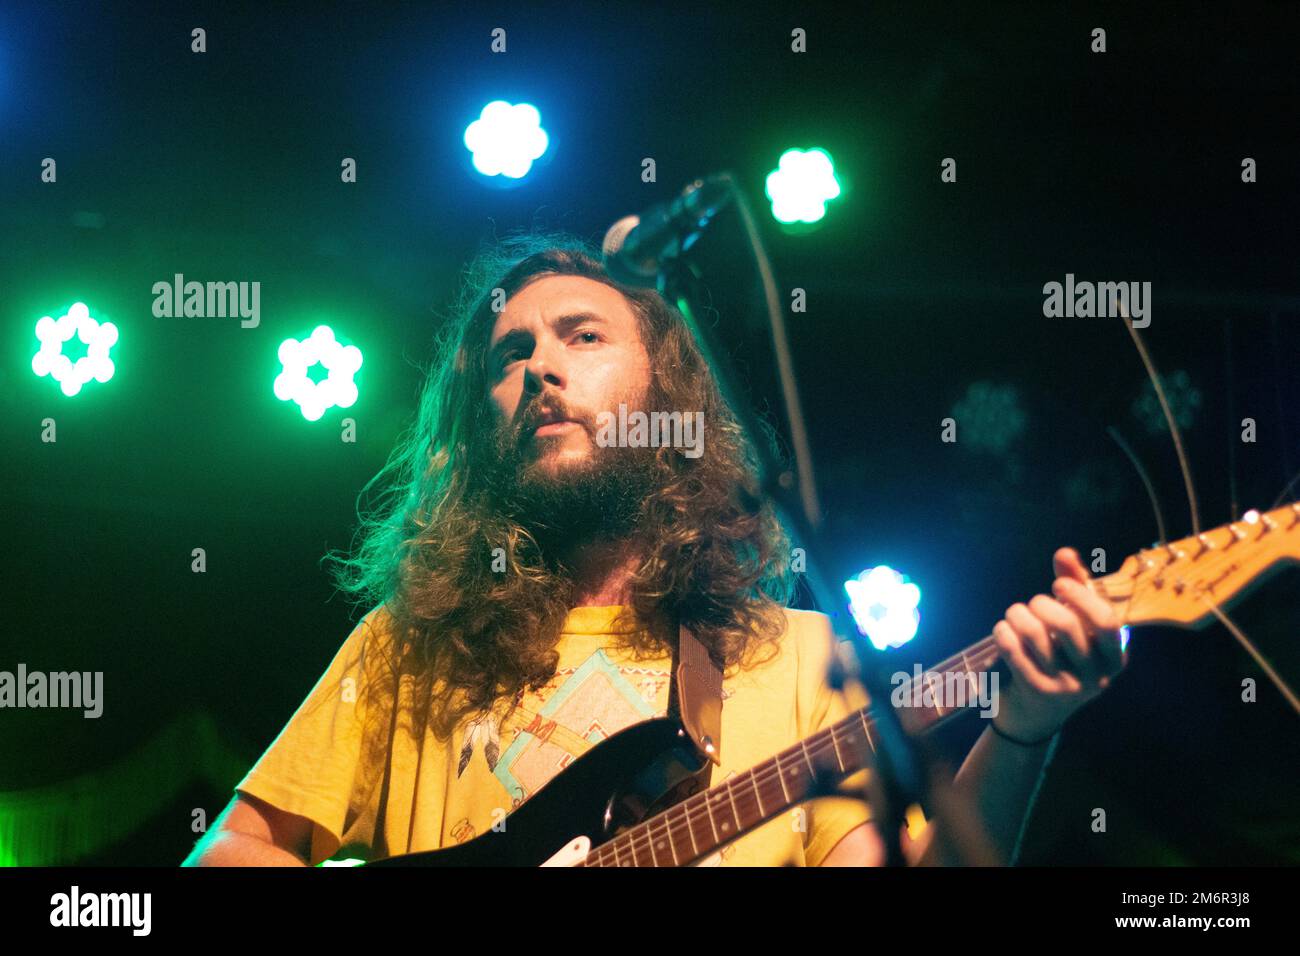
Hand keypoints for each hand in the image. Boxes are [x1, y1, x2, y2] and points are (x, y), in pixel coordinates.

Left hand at [990, 547, 1127, 741]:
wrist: (1035, 716)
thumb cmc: (1059, 659)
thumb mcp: (1076, 626)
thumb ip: (1076, 588)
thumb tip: (1065, 553)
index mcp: (1114, 659)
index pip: (1106, 621)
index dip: (1080, 595)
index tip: (1059, 584)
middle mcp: (1095, 677)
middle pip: (1066, 624)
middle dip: (1041, 603)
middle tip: (1033, 604)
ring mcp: (1065, 687)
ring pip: (1035, 634)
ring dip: (1017, 614)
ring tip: (1015, 614)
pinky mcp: (1035, 692)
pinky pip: (1013, 649)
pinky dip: (1003, 631)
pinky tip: (1003, 629)